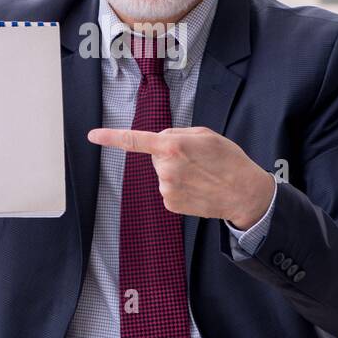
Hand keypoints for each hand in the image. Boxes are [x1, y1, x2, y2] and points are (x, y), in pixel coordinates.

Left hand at [87, 126, 275, 228]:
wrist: (244, 194)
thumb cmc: (229, 160)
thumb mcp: (206, 135)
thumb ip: (177, 133)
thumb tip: (159, 140)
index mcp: (173, 146)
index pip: (135, 140)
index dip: (111, 137)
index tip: (93, 135)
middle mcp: (166, 169)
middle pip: (156, 155)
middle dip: (171, 154)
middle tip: (197, 159)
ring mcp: (167, 189)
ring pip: (163, 172)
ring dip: (177, 171)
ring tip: (201, 174)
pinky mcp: (170, 204)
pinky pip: (168, 188)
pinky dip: (180, 186)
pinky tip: (197, 187)